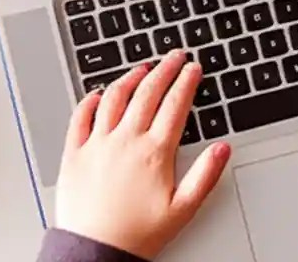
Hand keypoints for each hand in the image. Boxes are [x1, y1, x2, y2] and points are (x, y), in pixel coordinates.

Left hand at [55, 51, 229, 258]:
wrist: (94, 251)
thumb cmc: (137, 234)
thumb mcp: (182, 209)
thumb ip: (205, 176)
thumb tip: (222, 149)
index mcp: (154, 152)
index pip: (175, 105)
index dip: (187, 82)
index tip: (193, 69)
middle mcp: (126, 141)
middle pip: (148, 92)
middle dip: (165, 69)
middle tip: (175, 56)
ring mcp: (98, 144)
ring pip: (115, 97)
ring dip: (131, 77)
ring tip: (143, 67)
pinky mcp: (75, 153)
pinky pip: (80, 117)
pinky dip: (91, 99)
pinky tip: (99, 93)